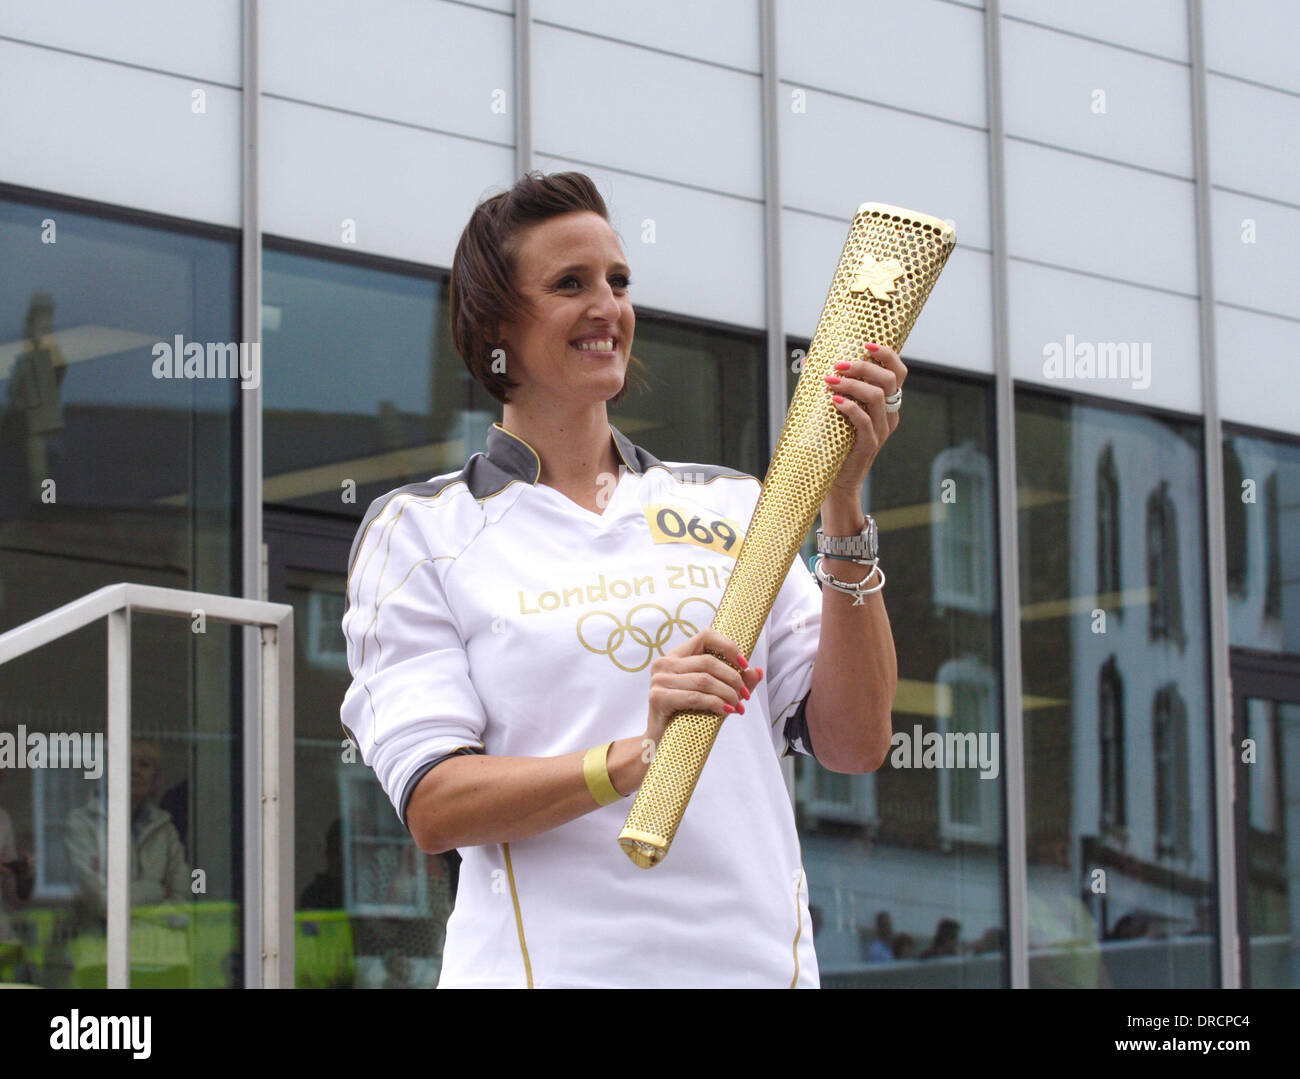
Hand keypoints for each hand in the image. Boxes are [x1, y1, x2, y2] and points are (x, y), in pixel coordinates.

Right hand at [642, 628, 764, 757]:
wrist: (664, 743)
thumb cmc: (689, 716)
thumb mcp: (716, 695)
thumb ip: (734, 682)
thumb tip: (757, 671)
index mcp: (677, 655)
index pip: (706, 636)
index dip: (728, 647)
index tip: (744, 665)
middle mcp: (665, 663)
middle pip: (708, 661)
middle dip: (733, 679)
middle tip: (744, 696)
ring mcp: (659, 679)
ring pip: (704, 680)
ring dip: (727, 694)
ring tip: (737, 706)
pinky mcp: (658, 697)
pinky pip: (695, 696)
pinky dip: (715, 704)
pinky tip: (725, 711)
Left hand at [822, 342, 906, 507]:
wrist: (835, 482)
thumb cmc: (834, 443)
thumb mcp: (836, 412)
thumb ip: (829, 386)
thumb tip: (808, 360)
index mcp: (886, 405)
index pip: (898, 373)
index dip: (887, 355)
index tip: (865, 344)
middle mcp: (889, 416)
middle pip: (889, 380)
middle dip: (863, 366)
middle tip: (838, 366)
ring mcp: (881, 431)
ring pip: (876, 397)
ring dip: (852, 384)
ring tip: (829, 382)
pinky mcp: (869, 446)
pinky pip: (865, 421)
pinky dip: (849, 407)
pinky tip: (834, 401)